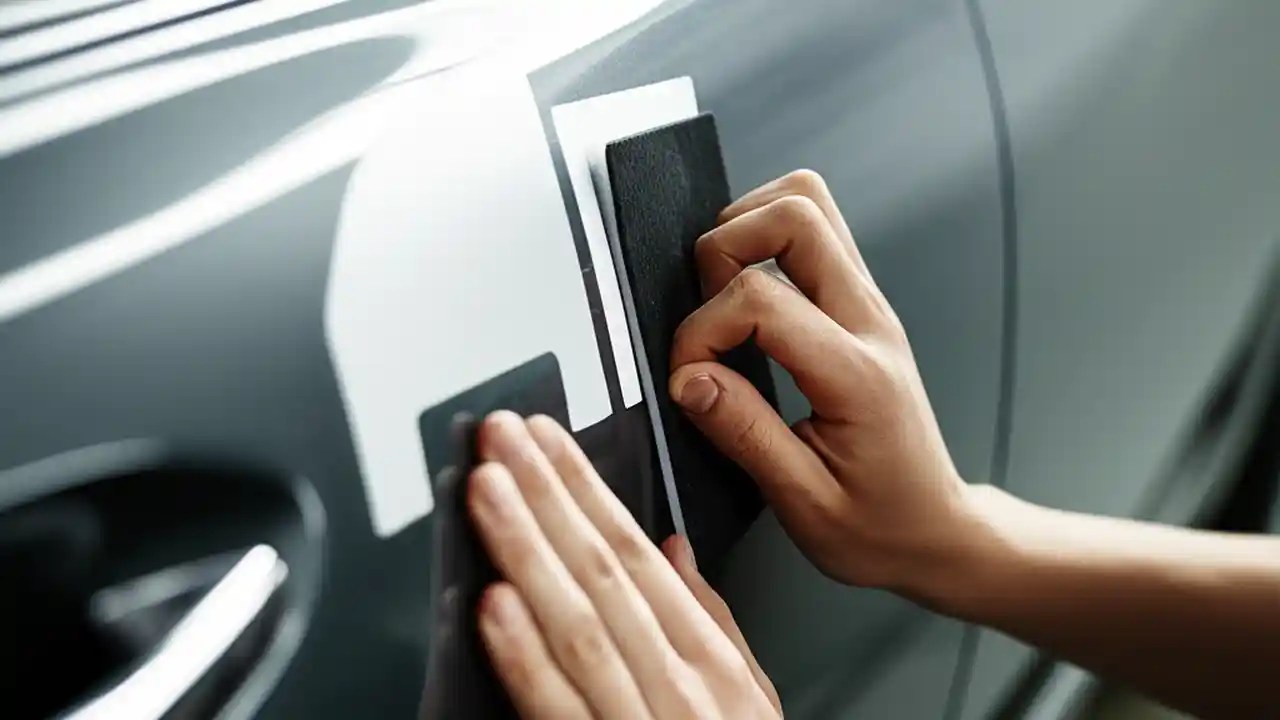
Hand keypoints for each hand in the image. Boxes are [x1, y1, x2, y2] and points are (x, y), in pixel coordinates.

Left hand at [468, 411, 780, 718]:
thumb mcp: (748, 695)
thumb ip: (713, 619)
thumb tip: (674, 548)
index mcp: (707, 656)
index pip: (636, 552)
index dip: (585, 488)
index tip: (546, 439)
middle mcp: (676, 681)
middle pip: (603, 571)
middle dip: (546, 494)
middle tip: (502, 438)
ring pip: (576, 622)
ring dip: (526, 548)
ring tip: (487, 490)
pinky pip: (556, 708)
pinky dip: (523, 655)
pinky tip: (491, 605)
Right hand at [669, 170, 982, 597]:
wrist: (935, 531)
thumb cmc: (878, 528)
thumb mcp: (804, 504)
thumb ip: (743, 432)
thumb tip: (686, 378)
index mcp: (857, 374)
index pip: (761, 298)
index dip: (701, 331)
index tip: (687, 380)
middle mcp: (870, 322)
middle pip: (797, 212)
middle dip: (724, 246)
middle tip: (701, 311)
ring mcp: (869, 306)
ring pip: (810, 204)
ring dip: (747, 230)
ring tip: (719, 295)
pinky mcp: (859, 306)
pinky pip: (815, 233)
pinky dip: (765, 243)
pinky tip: (743, 297)